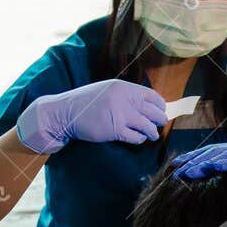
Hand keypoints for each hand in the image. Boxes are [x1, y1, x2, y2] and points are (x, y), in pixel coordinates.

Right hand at [16, 80, 167, 154]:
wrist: (65, 113)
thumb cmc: (86, 103)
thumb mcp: (107, 90)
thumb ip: (125, 96)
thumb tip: (146, 105)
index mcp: (123, 87)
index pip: (151, 96)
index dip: (160, 105)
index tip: (161, 111)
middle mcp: (123, 99)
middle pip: (153, 111)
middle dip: (160, 119)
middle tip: (160, 124)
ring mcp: (119, 115)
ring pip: (147, 125)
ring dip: (152, 132)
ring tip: (153, 135)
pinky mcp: (114, 130)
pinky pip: (135, 137)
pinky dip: (140, 139)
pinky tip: (138, 139)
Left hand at [173, 139, 226, 195]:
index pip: (213, 158)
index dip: (195, 164)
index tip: (178, 173)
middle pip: (210, 154)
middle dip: (190, 162)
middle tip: (171, 172)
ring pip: (218, 155)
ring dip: (199, 162)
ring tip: (182, 172)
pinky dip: (219, 163)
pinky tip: (207, 168)